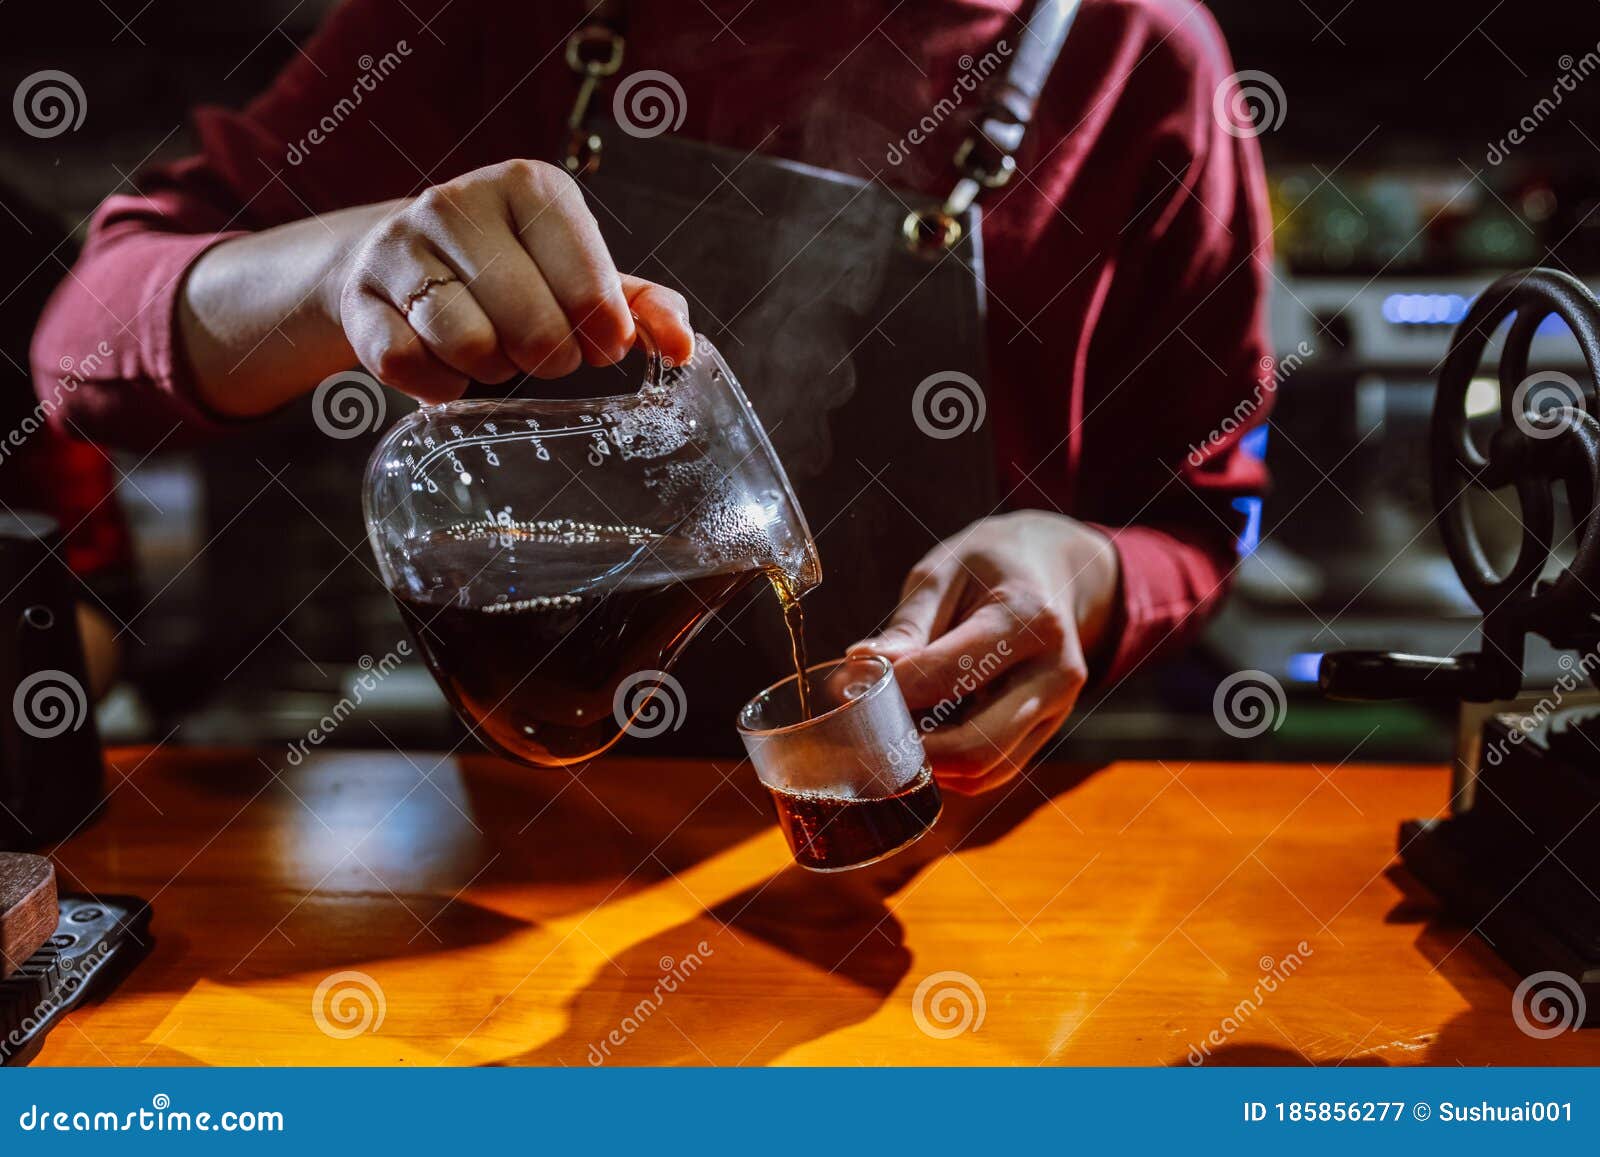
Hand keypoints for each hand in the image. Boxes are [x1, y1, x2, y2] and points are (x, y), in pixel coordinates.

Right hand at [324, 158, 692, 402]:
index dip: (603, 334)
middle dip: (549, 357)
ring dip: (492, 370)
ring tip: (494, 351)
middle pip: (533, 327)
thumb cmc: (511, 268)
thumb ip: (641, 304)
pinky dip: (438, 386)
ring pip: (469, 346)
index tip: (602, 343)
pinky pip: (409, 367)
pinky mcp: (359, 296)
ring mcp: (401, 246)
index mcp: (530, 187)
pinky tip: (446, 367)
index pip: (591, 289)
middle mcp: (459, 202)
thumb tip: (684, 348)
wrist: (398, 260)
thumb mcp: (580, 271)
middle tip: (544, 351)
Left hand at [848, 512, 1120, 794]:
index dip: (892, 692)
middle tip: (865, 731)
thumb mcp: (942, 573)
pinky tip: (922, 735)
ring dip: (930, 765)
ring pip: (985, 771)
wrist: (1053, 572)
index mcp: (1030, 619)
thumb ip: (906, 627)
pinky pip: (993, 771)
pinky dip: (951, 767)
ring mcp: (1057, 708)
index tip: (850, 689)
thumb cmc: (989, 566)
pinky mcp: (1047, 730)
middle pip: (977, 746)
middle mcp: (1055, 673)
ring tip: (892, 729)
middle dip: (911, 749)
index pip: (949, 676)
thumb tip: (859, 672)